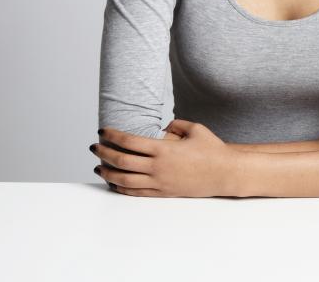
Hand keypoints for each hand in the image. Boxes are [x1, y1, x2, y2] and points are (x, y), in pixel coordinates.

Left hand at [92, 120, 238, 196]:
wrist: (225, 173)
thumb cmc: (212, 149)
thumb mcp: (194, 128)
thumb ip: (175, 125)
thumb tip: (163, 127)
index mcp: (164, 149)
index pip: (129, 142)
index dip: (112, 136)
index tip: (102, 131)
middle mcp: (158, 167)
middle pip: (122, 161)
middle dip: (104, 153)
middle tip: (94, 147)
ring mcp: (160, 182)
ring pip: (125, 180)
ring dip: (108, 173)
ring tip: (98, 167)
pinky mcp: (164, 193)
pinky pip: (137, 192)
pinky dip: (122, 188)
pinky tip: (114, 183)